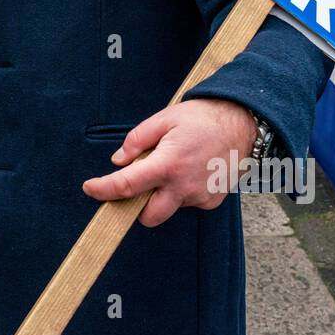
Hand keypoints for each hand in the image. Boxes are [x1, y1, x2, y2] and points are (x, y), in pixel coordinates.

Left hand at [83, 98, 259, 226]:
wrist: (243, 123)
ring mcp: (200, 197)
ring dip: (161, 195)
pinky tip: (190, 171)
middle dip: (136, 206)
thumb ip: (137, 140)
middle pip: (147, 216)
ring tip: (173, 166)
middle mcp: (183, 187)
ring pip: (169, 208)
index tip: (91, 188)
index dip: (103, 190)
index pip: (127, 186)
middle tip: (135, 185)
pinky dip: (181, 192)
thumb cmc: (202, 118)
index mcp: (167, 164)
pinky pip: (187, 203)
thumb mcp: (164, 119)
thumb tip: (119, 160)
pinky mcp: (212, 201)